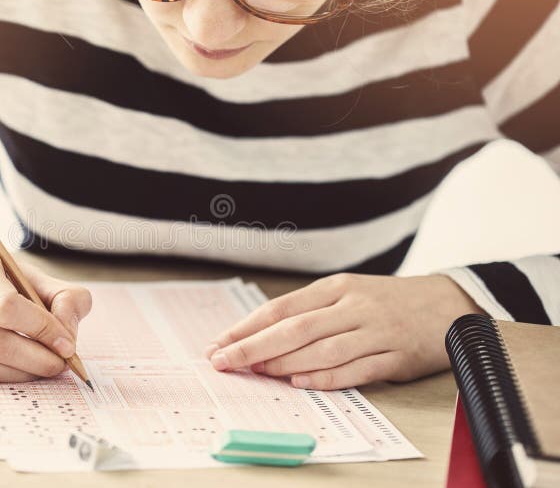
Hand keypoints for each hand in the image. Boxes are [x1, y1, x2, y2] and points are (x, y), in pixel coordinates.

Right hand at [0, 241, 91, 382]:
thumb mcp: (33, 274)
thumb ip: (63, 298)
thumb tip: (68, 336)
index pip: (7, 305)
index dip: (42, 330)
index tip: (67, 345)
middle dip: (36, 358)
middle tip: (61, 365)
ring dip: (22, 373)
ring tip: (46, 368)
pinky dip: (4, 376)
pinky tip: (23, 370)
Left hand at [206, 273, 483, 389]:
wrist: (450, 305)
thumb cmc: (387, 302)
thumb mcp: (348, 293)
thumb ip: (310, 313)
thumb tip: (261, 337)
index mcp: (336, 287)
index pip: (282, 307)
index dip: (247, 327)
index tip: (219, 343)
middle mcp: (353, 305)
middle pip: (295, 328)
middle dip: (254, 346)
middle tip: (223, 361)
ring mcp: (375, 331)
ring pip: (322, 349)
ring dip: (284, 363)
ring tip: (256, 373)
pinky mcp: (396, 356)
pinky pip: (356, 370)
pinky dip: (326, 378)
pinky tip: (301, 383)